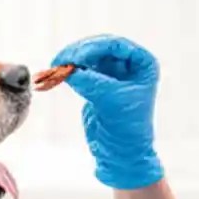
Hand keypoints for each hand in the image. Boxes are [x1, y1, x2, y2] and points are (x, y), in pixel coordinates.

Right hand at [51, 34, 162, 189]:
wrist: (121, 153)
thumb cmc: (127, 128)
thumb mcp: (112, 100)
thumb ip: (92, 82)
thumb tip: (69, 69)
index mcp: (143, 64)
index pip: (116, 45)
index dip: (93, 47)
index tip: (75, 58)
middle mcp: (129, 66)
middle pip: (99, 48)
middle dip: (79, 53)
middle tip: (60, 61)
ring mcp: (112, 74)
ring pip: (88, 57)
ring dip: (70, 61)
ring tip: (55, 67)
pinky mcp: (97, 84)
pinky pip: (81, 71)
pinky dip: (68, 72)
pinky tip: (57, 75)